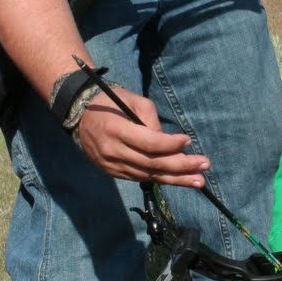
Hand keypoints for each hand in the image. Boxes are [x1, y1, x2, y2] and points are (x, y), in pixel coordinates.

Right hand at [75, 83, 209, 186]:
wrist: (78, 115)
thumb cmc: (109, 102)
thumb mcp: (132, 100)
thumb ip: (151, 119)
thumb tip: (169, 142)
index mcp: (116, 130)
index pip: (149, 143)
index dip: (170, 145)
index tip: (188, 141)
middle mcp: (113, 151)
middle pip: (152, 163)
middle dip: (181, 167)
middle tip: (204, 166)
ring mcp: (111, 165)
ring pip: (148, 175)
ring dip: (175, 179)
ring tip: (198, 180)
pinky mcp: (111, 172)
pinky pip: (139, 177)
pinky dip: (159, 179)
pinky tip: (177, 180)